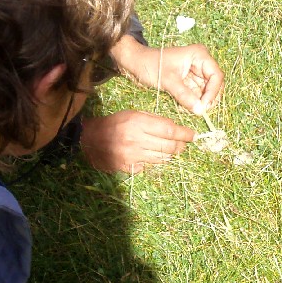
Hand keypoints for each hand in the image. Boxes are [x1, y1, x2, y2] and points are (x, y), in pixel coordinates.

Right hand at [80, 111, 194, 173]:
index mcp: (137, 123)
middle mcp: (136, 140)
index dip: (183, 134)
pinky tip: (152, 156)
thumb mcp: (132, 114)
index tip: (192, 135)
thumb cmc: (113, 123)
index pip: (168, 130)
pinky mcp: (129, 168)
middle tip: (183, 144)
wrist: (89, 139)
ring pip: (161, 159)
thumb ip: (153, 120)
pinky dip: (154, 161)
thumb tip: (174, 128)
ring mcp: (132, 157)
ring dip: (170, 155)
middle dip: (180, 146)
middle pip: (168, 146)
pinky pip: (149, 166)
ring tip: (172, 150)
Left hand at [111, 36, 224, 114]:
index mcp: (199, 55)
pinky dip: (193, 102)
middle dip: (208, 98)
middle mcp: (200, 63)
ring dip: (200, 102)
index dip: (213, 92)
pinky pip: (196, 94)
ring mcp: (195, 72)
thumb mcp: (168, 80)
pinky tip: (186, 107)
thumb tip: (200, 110)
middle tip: (200, 111)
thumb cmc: (150, 64)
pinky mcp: (188, 81)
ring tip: (190, 110)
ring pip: (205, 91)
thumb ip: (184, 95)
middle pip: (213, 84)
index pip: (216, 75)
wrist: (135, 62)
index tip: (205, 106)